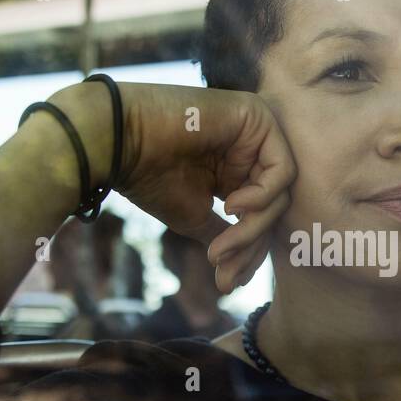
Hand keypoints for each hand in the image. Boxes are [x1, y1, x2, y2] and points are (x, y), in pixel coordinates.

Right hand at [112, 84, 296, 293]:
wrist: (119, 142)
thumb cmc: (148, 176)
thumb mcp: (195, 216)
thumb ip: (227, 236)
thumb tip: (240, 276)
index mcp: (236, 168)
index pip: (260, 215)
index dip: (250, 253)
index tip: (229, 283)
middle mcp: (249, 149)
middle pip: (274, 208)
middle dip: (251, 247)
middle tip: (225, 275)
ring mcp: (256, 131)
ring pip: (279, 195)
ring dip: (252, 230)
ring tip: (218, 248)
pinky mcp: (258, 117)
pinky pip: (281, 171)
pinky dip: (261, 198)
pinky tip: (230, 207)